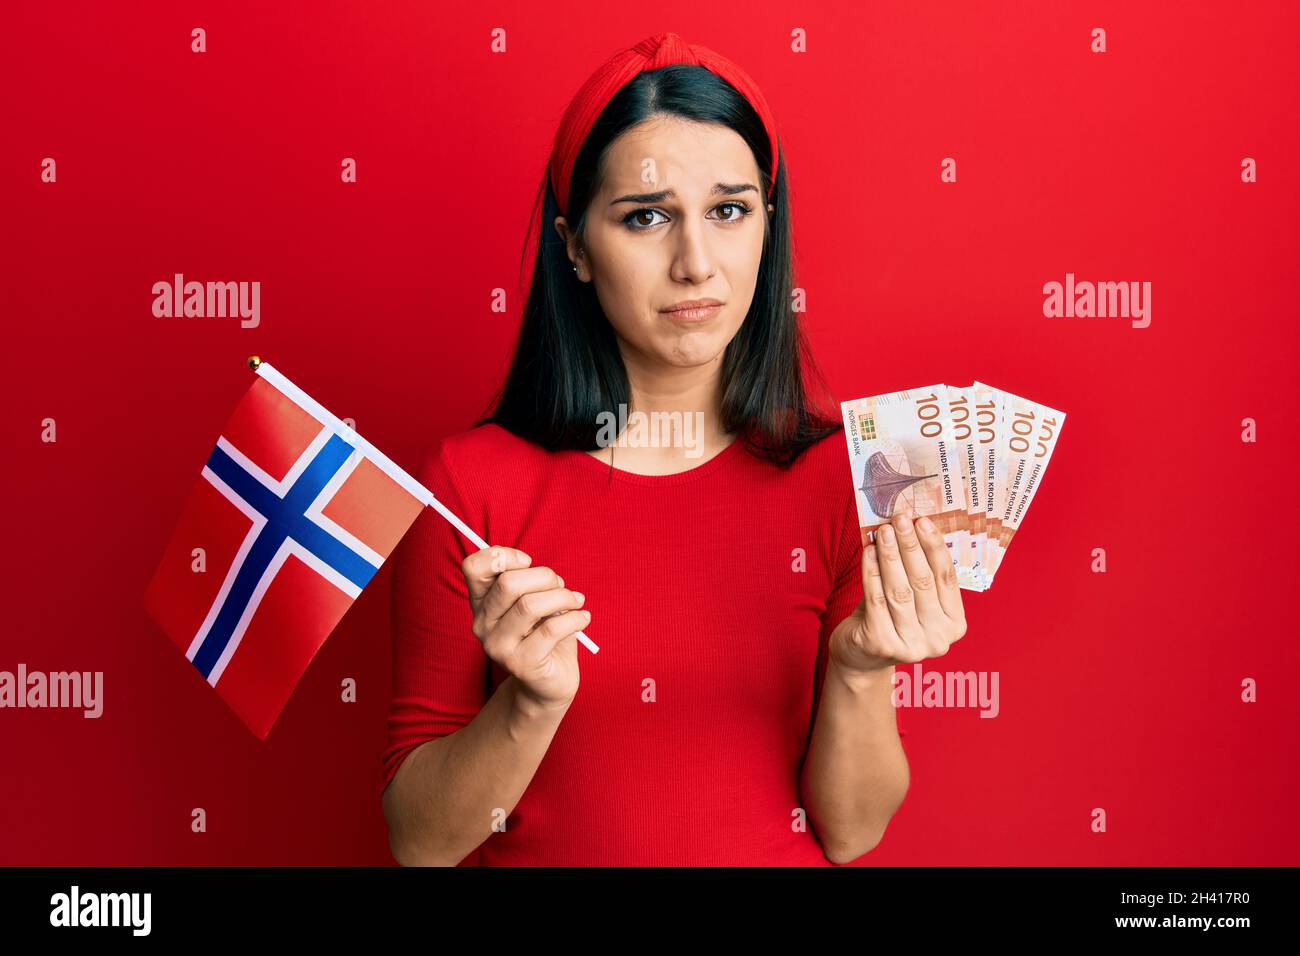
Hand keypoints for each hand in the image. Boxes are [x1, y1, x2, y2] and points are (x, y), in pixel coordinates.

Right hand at [460, 545, 586, 711]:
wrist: (548, 683)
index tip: (528, 561)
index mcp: (481, 603)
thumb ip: (529, 581)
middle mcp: (482, 624)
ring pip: (530, 605)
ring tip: (576, 602)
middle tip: (561, 586)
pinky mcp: (522, 664)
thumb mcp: (534, 601)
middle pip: (508, 583)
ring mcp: (499, 647)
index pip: (473, 568)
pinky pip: (551, 629)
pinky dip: (574, 618)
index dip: (503, 556)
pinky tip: (583, 618)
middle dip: (545, 577)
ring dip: (563, 597)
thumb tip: (539, 570)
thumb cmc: (543, 633)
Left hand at [828, 510, 967, 675]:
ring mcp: (912, 646)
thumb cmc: (889, 618)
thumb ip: (916, 571)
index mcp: (955, 624)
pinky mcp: (882, 644)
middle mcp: (938, 639)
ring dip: (890, 556)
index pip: (947, 578)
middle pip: (923, 582)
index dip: (935, 547)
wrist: (861, 656)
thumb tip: (911, 527)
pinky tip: (868, 552)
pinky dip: (871, 571)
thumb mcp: (911, 598)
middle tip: (900, 519)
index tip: (924, 521)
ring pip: (899, 590)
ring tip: (884, 531)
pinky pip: (876, 599)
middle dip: (911, 546)